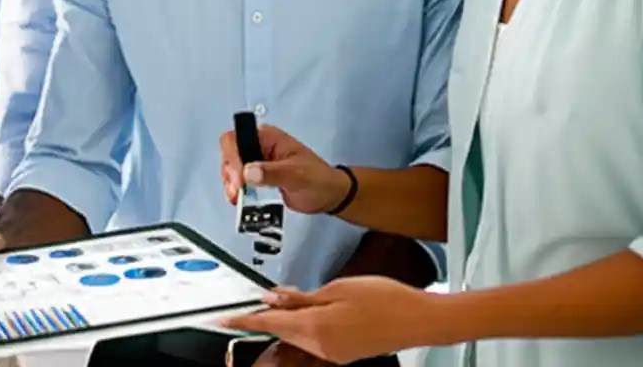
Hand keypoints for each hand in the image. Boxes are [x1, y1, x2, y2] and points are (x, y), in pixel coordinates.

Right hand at [220, 124, 351, 213]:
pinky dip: (235, 191)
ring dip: (231, 183)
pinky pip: (238, 180)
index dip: (233, 157)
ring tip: (238, 197)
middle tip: (238, 190)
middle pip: (230, 153)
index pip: (237, 139)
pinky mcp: (257, 177)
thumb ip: (272, 173)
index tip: (240, 177)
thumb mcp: (297, 175)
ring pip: (231, 167)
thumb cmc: (318, 179)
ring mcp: (257, 161)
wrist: (328, 195)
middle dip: (230, 173)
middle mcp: (260, 147)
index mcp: (268, 138)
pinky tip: (240, 199)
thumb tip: (249, 172)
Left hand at [222, 278, 444, 363]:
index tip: (224, 320)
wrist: (419, 320)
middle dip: (271, 315)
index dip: (244, 320)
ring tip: (293, 299)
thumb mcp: (338, 288)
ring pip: (299, 335)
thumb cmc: (386, 299)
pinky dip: (308, 325)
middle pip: (284, 330)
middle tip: (263, 297)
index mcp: (316, 328)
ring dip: (291, 319)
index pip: (270, 323)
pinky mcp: (343, 354)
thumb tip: (274, 298)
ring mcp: (333, 354)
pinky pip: (315, 339)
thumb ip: (302, 296)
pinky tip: (314, 311)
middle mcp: (321, 347)